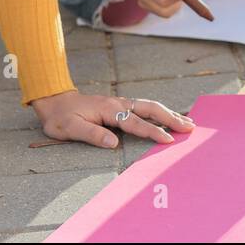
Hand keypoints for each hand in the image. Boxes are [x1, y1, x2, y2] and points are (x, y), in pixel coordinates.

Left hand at [31, 90, 194, 147]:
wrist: (55, 101)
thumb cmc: (61, 118)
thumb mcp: (70, 129)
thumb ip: (92, 134)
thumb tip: (114, 143)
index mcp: (108, 110)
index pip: (135, 122)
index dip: (152, 132)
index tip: (168, 140)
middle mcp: (118, 103)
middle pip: (150, 109)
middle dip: (171, 118)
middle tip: (190, 128)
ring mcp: (120, 103)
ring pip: (150, 106)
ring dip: (169, 113)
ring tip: (188, 122)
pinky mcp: (120, 105)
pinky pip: (144, 107)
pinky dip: (160, 111)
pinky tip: (168, 116)